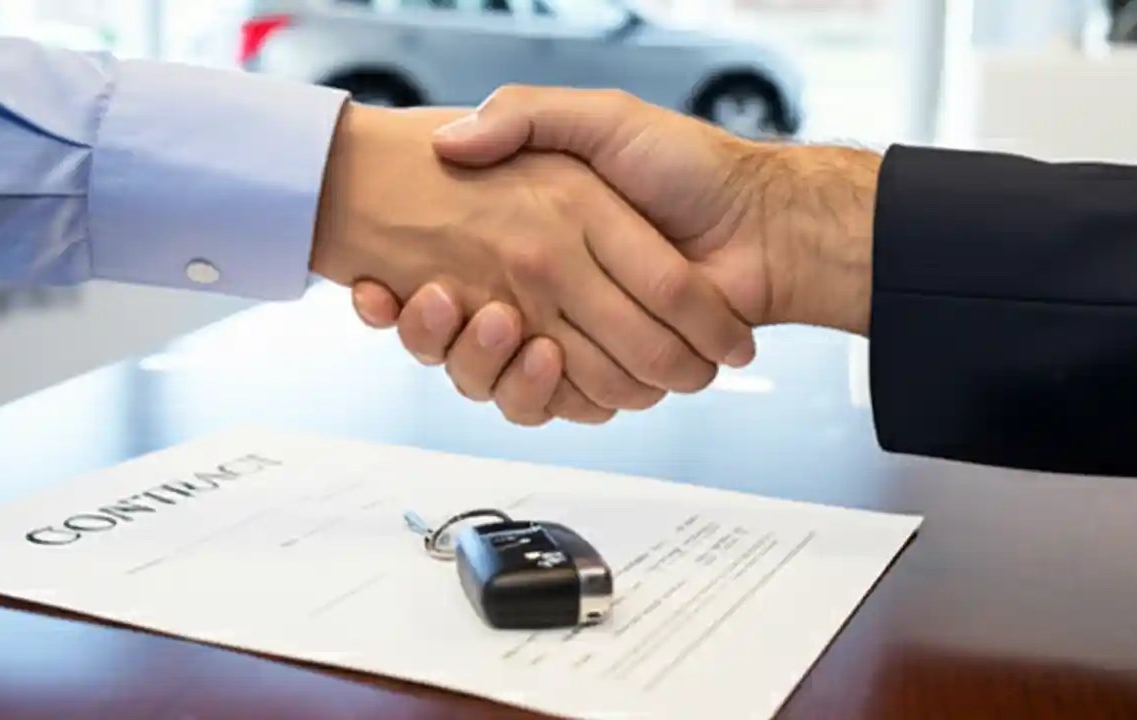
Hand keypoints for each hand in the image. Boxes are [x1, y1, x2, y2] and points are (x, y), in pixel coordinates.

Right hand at [351, 88, 879, 423]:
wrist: (761, 221)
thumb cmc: (686, 166)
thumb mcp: (596, 119)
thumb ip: (524, 117)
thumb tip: (448, 142)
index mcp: (533, 240)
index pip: (443, 286)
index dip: (404, 298)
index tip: (375, 288)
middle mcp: (544, 294)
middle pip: (456, 342)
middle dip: (432, 332)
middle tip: (436, 300)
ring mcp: (574, 339)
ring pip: (493, 382)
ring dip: (474, 362)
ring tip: (486, 319)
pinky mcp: (608, 377)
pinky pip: (554, 406)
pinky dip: (537, 393)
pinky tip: (537, 353)